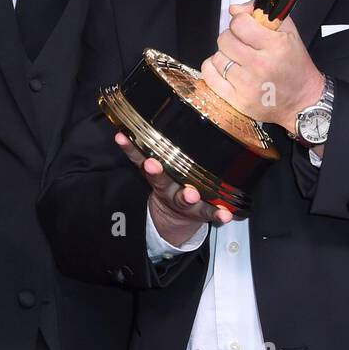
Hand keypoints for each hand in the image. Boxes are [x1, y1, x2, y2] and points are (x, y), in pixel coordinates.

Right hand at [114, 132, 230, 245]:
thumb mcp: (154, 171)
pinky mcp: (201, 212)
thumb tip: (122, 131)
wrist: (175, 218)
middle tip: (152, 166)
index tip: (130, 145)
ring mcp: (184, 201)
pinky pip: (210, 213)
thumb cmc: (169, 183)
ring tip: (191, 195)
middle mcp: (169, 188)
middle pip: (161, 180)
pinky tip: (226, 215)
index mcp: (157, 175)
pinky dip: (218, 215)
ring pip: (183, 197)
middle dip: (156, 173)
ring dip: (187, 195)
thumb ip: (142, 153)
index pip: (142, 161)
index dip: (134, 153)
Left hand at [201, 3, 324, 131]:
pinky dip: (213, 69)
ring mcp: (247, 85)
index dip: (240, 21)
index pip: (240, 23)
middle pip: (225, 39)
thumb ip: (263, 14)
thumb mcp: (289, 33)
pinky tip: (226, 69)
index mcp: (276, 46)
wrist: (302, 101)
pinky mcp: (237, 100)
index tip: (245, 27)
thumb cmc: (295, 67)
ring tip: (238, 59)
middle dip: (232, 37)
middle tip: (242, 44)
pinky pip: (210, 76)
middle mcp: (261, 66)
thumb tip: (235, 9)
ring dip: (225, 55)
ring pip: (217, 57)